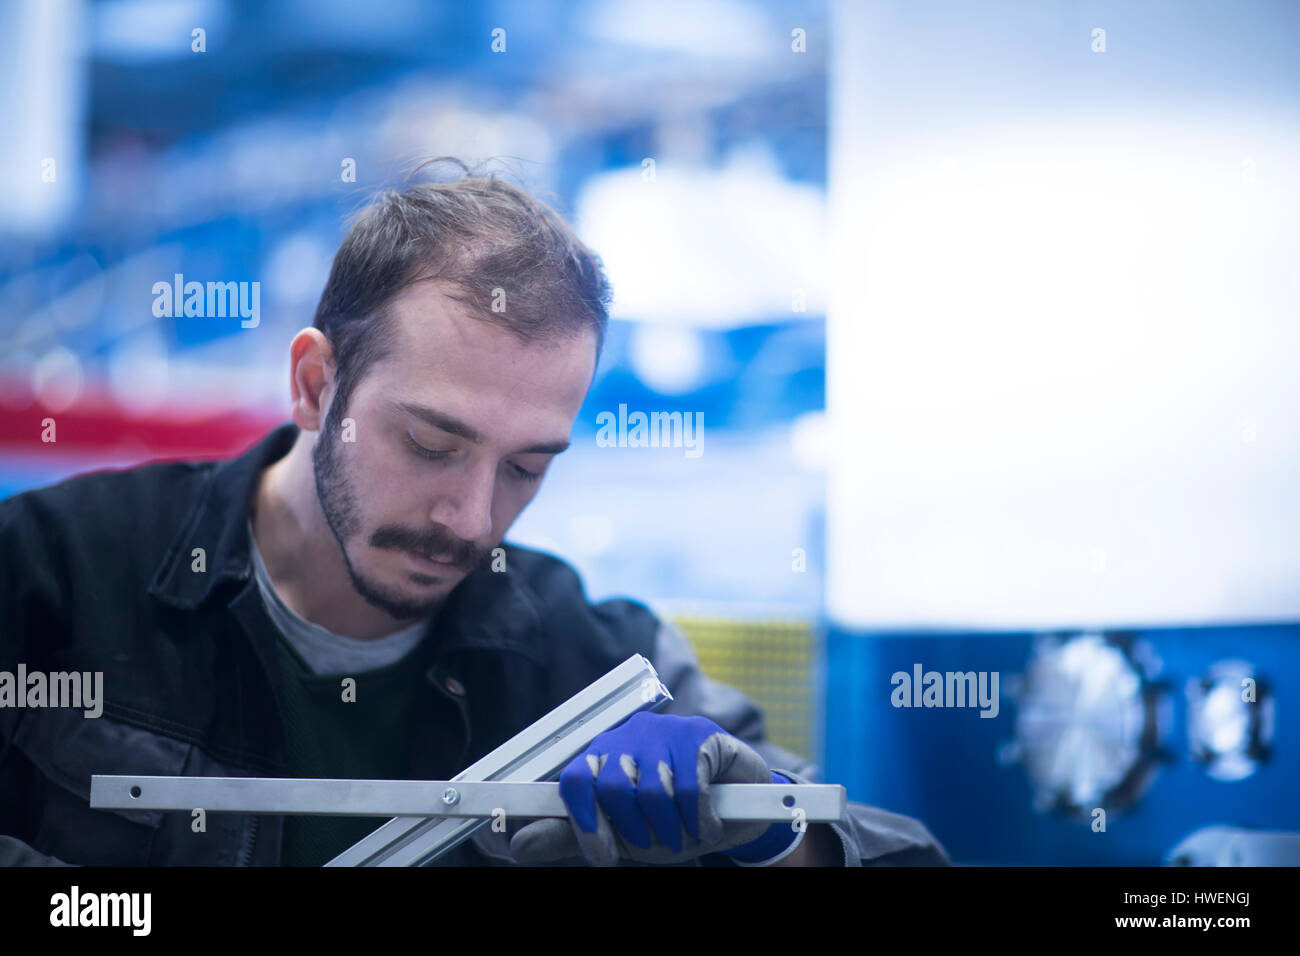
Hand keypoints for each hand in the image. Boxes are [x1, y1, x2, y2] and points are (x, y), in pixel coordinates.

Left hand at [509, 712, 785, 865]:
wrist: (741, 807)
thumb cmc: (674, 819)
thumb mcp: (622, 835)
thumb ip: (573, 836)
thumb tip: (518, 847)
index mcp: (603, 755)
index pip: (574, 779)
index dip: (583, 823)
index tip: (602, 857)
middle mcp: (629, 735)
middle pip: (612, 787)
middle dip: (636, 832)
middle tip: (657, 844)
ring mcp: (666, 730)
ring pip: (652, 791)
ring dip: (672, 830)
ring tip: (685, 834)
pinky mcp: (701, 734)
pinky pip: (689, 787)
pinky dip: (699, 820)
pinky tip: (708, 823)